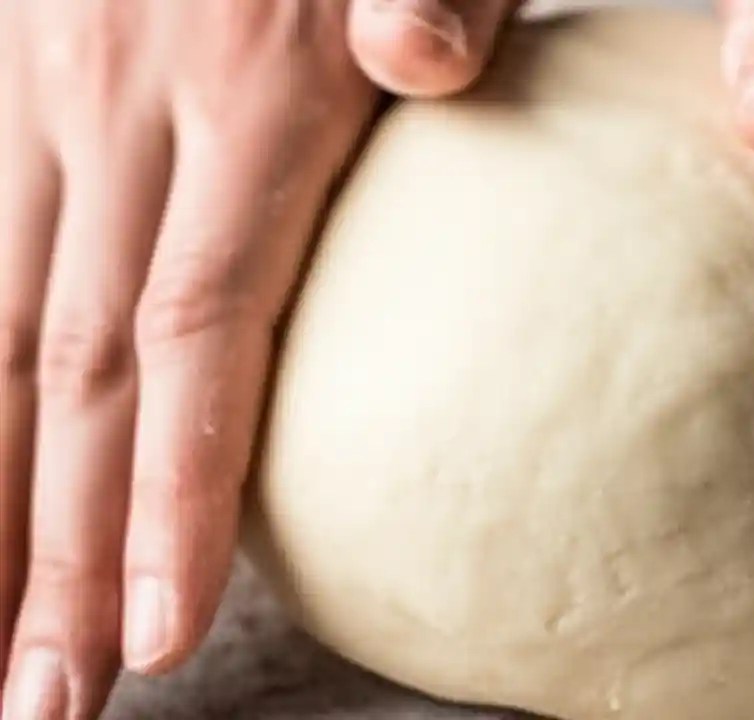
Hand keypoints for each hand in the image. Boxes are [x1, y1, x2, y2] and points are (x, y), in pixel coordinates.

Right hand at [0, 1, 517, 715]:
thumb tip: (421, 63)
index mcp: (249, 88)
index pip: (193, 328)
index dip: (173, 488)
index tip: (163, 631)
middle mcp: (118, 108)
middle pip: (75, 368)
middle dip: (58, 549)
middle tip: (52, 702)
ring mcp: (40, 99)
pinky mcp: (4, 89)